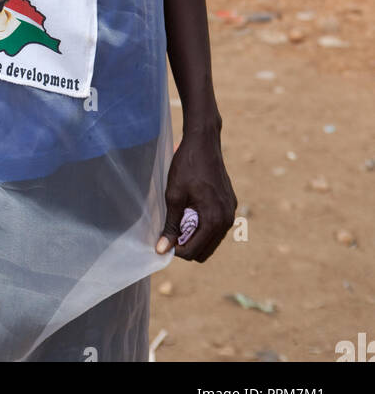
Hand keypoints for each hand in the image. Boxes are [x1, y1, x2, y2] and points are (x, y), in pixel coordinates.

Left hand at [156, 127, 236, 261]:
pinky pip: (218, 226)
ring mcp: (231, 211)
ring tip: (179, 220)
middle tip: (170, 231)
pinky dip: (204, 225)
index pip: (194, 252)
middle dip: (187, 246)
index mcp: (214, 220)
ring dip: (196, 237)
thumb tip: (162, 249)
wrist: (204, 142)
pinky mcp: (230, 203)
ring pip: (212, 240)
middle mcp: (227, 219)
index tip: (163, 239)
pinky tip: (191, 210)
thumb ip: (170, 225)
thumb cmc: (187, 166)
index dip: (175, 250)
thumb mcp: (174, 196)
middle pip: (205, 251)